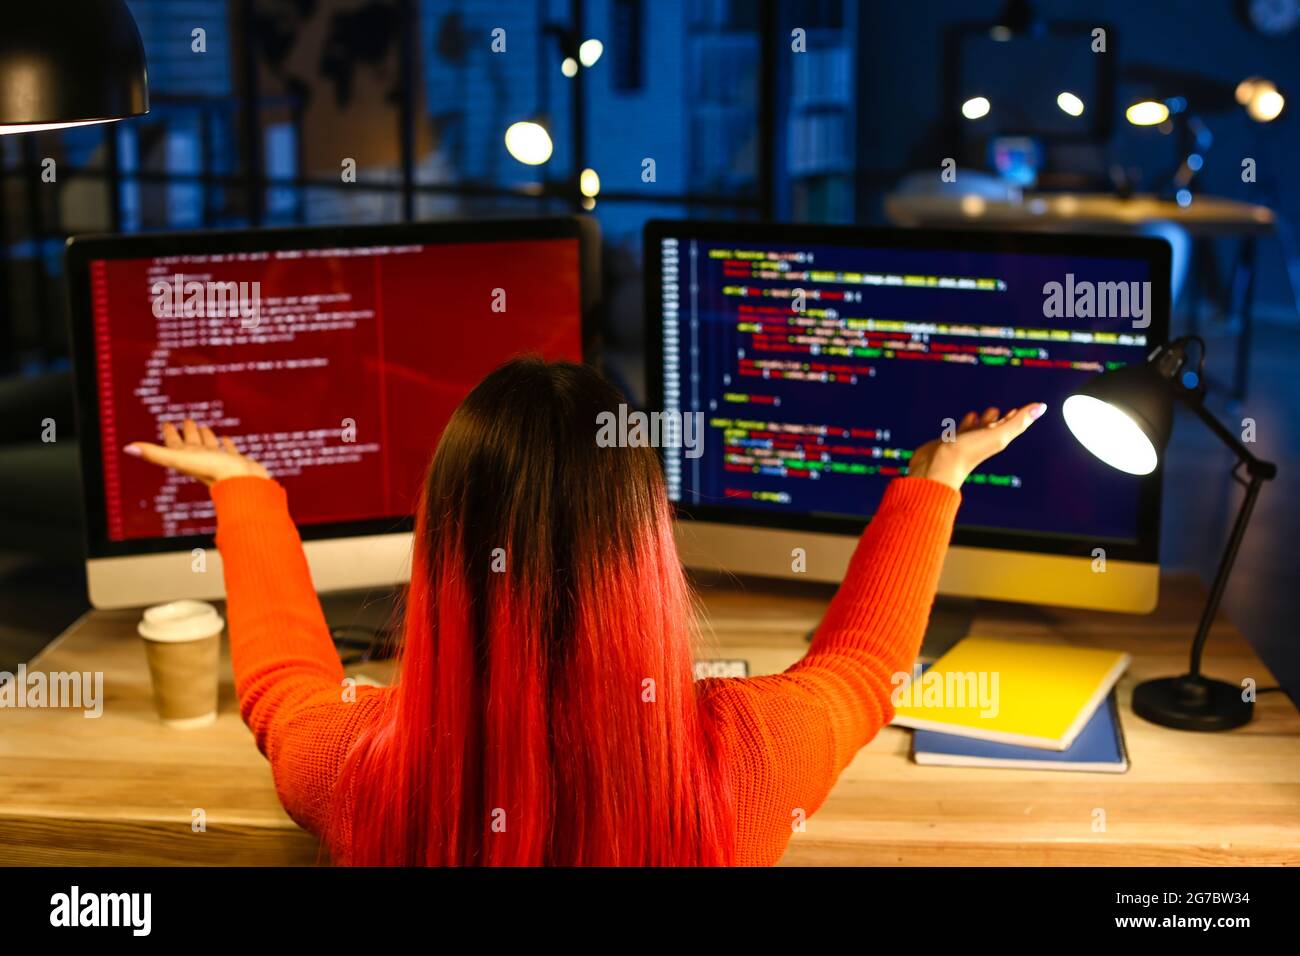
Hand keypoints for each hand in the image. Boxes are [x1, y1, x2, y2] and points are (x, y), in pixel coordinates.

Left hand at [124, 420, 269, 487]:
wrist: (243, 481)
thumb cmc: (213, 471)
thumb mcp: (181, 458)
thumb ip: (154, 453)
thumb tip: (128, 448)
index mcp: (188, 458)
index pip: (175, 444)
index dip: (170, 434)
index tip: (167, 424)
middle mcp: (202, 459)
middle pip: (191, 444)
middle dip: (188, 432)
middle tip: (186, 420)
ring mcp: (219, 461)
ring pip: (209, 446)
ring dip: (205, 437)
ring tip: (203, 428)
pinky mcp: (235, 461)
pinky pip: (228, 450)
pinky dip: (225, 444)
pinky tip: (225, 439)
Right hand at [907, 404, 1045, 491]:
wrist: (938, 466)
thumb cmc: (968, 452)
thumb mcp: (998, 434)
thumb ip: (1018, 421)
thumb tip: (1041, 407)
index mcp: (998, 438)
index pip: (1012, 424)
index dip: (1019, 415)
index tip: (1026, 406)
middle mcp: (984, 439)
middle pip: (994, 424)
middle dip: (996, 416)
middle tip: (999, 410)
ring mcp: (968, 440)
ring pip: (978, 425)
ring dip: (980, 418)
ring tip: (981, 413)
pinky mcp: (953, 440)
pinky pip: (962, 428)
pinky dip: (966, 422)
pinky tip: (965, 419)